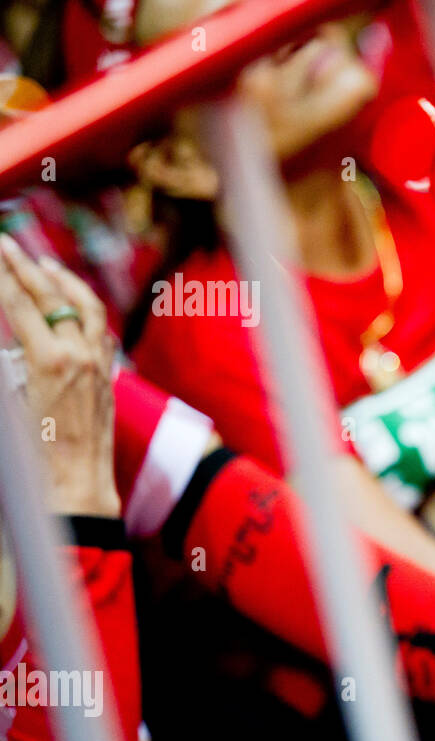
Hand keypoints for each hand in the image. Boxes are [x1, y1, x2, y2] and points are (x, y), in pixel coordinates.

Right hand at [0, 233, 118, 516]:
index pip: (20, 304)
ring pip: (86, 308)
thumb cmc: (33, 455)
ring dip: (64, 281)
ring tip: (44, 263)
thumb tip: (13, 338)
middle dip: (25, 266)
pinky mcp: (106, 377)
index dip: (2, 273)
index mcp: (51, 361)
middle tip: (5, 242)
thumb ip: (8, 362)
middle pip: (52, 297)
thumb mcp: (10, 404)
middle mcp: (80, 356)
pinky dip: (85, 308)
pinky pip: (99, 331)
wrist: (74, 485)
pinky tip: (73, 301)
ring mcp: (98, 365)